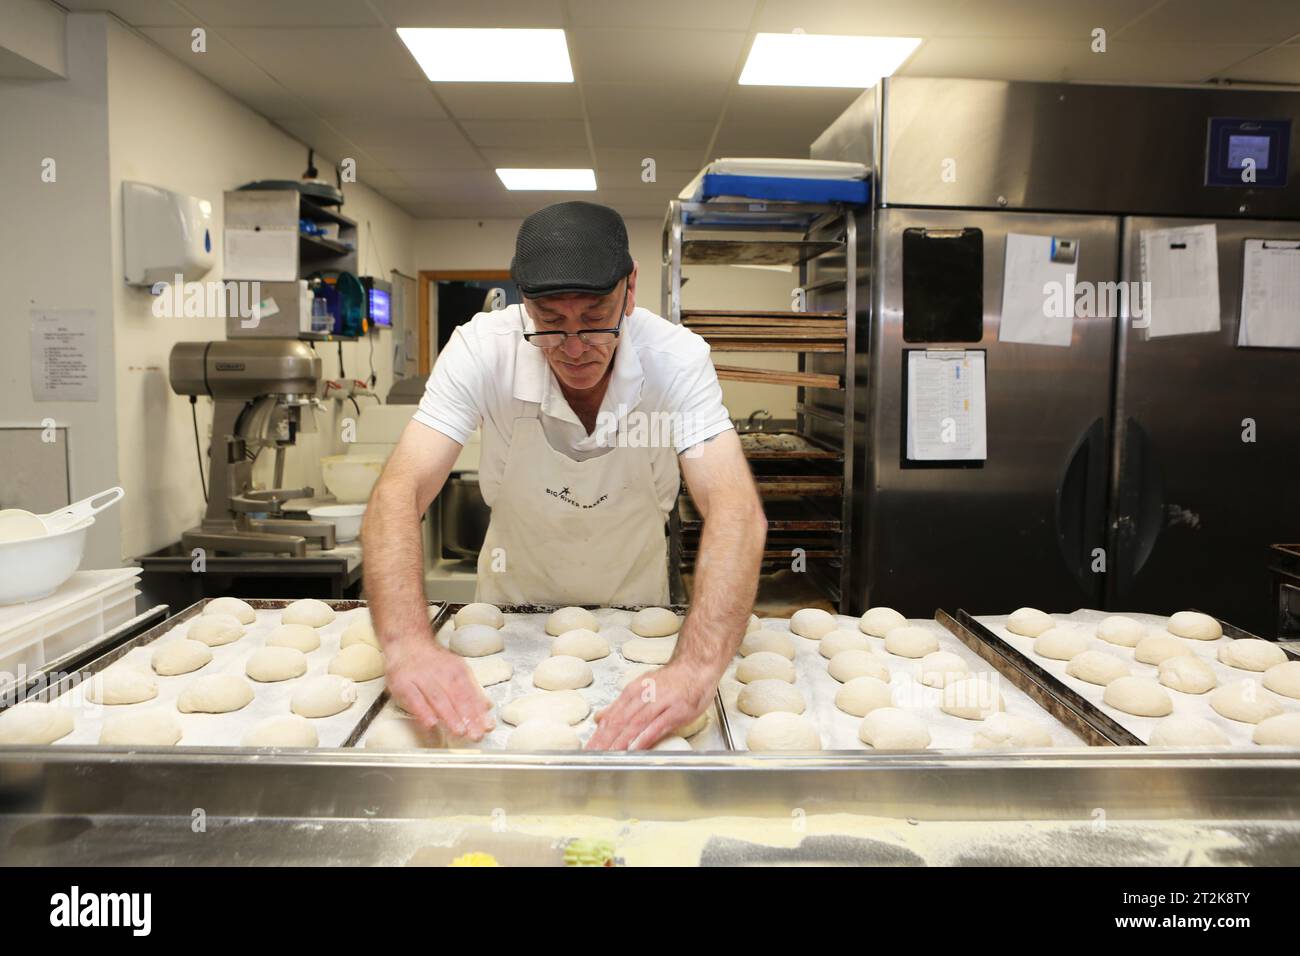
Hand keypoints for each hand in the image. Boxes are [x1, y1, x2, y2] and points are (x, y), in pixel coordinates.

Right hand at [384, 636, 494, 740]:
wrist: (407, 643)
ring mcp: (421, 677)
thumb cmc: (433, 663)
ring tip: (460, 732)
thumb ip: (470, 689)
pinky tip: (431, 724)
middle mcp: (441, 672)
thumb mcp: (455, 670)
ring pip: (438, 699)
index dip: (479, 711)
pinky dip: (423, 711)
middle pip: (457, 697)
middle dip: (468, 717)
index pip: (470, 693)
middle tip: (476, 734)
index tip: (487, 726)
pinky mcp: (403, 683)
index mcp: (457, 670)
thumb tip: (487, 707)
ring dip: (450, 716)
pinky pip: (414, 699)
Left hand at [586, 660, 715, 750]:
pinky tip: (635, 749)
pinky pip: (657, 727)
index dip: (598, 734)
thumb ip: (621, 705)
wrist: (696, 666)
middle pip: (620, 721)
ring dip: (621, 741)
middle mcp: (643, 696)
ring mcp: (660, 703)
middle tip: (594, 755)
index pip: (611, 716)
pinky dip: (645, 738)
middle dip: (605, 740)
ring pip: (635, 724)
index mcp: (632, 691)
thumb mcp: (641, 688)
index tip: (588, 749)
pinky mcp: (677, 711)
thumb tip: (599, 718)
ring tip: (609, 755)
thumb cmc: (670, 681)